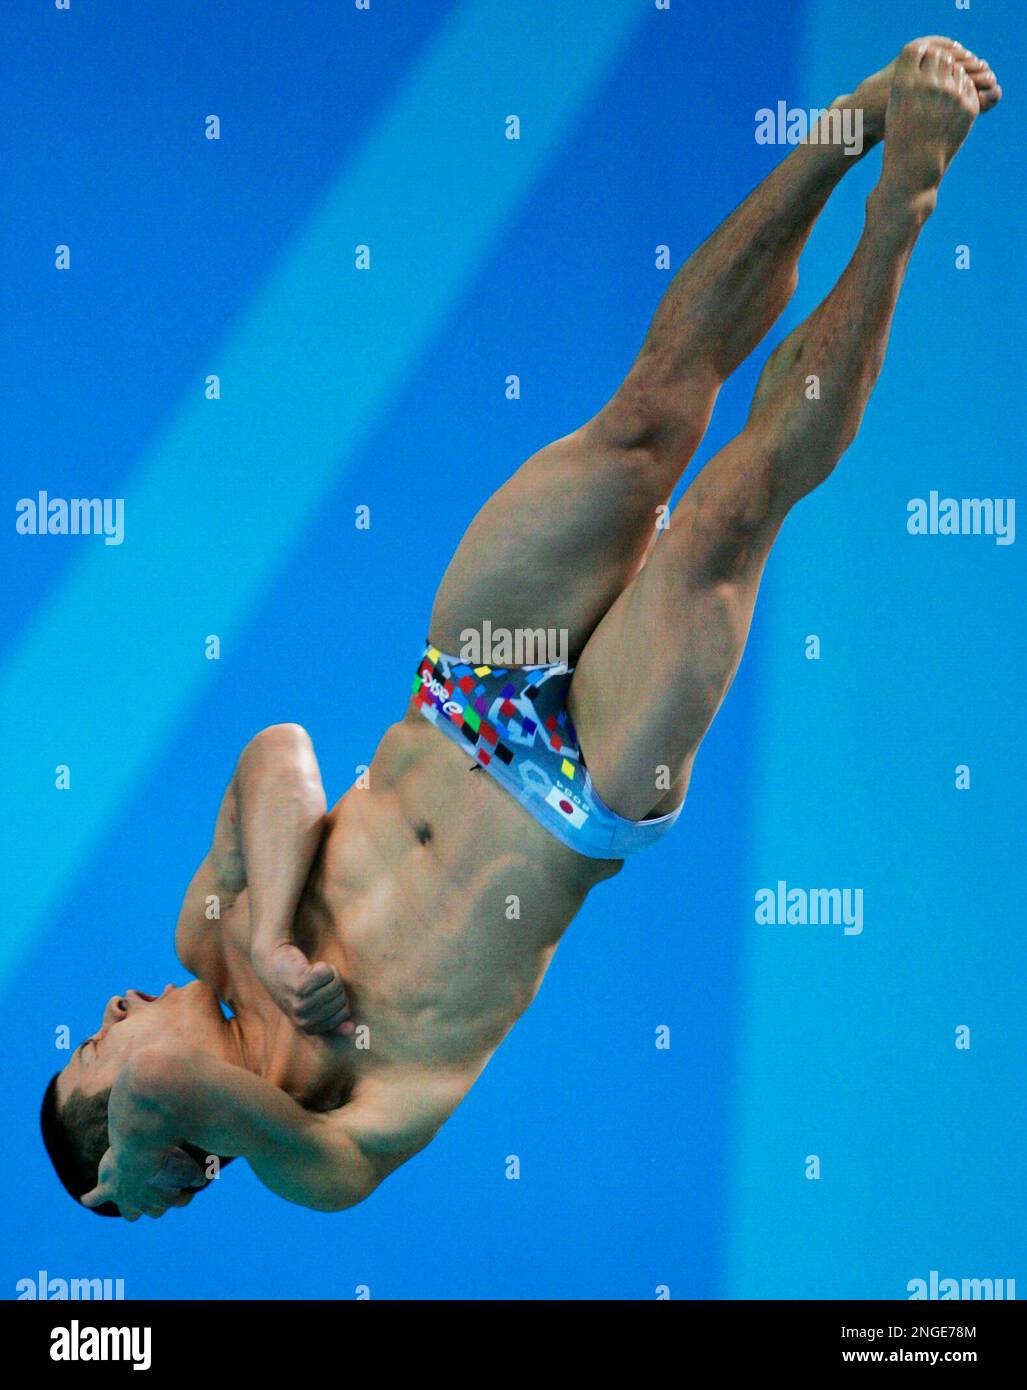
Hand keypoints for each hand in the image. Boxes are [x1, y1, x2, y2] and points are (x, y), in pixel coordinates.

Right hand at [81, 1144, 205, 1221]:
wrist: (138, 1146)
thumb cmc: (165, 1154)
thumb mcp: (186, 1161)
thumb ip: (195, 1172)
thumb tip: (204, 1179)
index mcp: (164, 1196)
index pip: (175, 1202)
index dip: (180, 1197)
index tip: (186, 1189)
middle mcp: (144, 1202)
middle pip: (152, 1212)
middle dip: (157, 1205)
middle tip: (160, 1194)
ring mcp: (124, 1196)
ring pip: (128, 1212)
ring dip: (130, 1207)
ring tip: (129, 1201)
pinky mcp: (106, 1187)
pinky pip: (95, 1198)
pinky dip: (91, 1198)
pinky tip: (87, 1199)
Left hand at [254, 942, 354, 1036]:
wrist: (272, 961)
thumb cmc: (295, 984)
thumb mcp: (312, 1005)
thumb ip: (332, 1019)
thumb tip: (351, 1030)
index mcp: (307, 1026)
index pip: (343, 1013)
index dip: (339, 997)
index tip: (323, 991)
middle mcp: (303, 1017)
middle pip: (341, 998)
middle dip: (334, 984)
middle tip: (316, 981)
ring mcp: (301, 1001)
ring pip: (336, 985)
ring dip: (329, 973)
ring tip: (313, 973)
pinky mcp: (301, 984)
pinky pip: (329, 973)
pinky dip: (323, 966)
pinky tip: (310, 967)